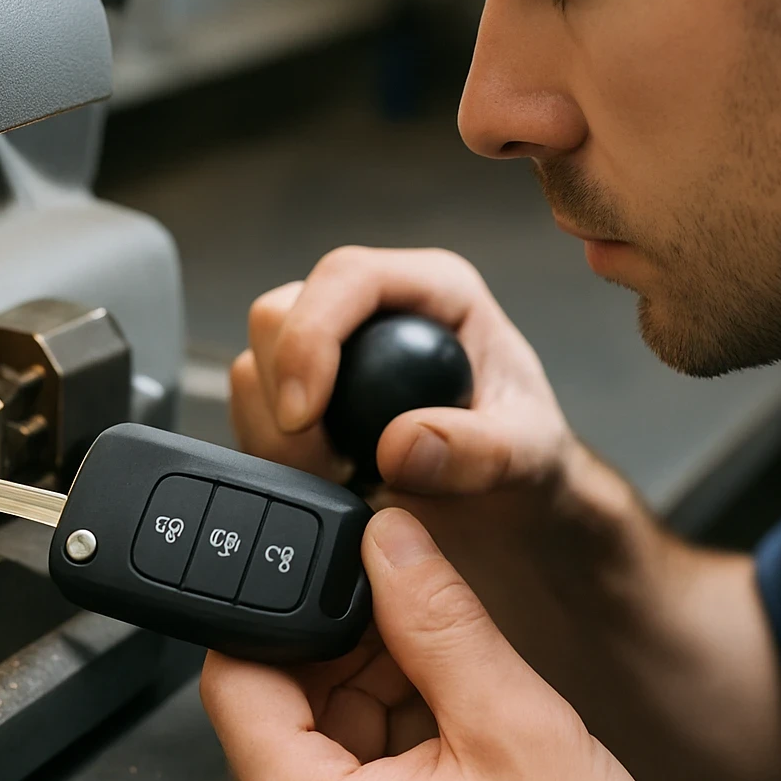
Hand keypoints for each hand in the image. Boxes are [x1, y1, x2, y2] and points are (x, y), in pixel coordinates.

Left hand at [201, 510, 672, 780]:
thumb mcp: (519, 732)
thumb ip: (442, 623)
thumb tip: (391, 542)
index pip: (234, 673)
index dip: (290, 609)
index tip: (351, 581)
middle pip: (278, 703)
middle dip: (353, 651)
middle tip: (431, 643)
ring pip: (316, 738)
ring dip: (380, 696)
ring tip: (462, 709)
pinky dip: (393, 747)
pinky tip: (456, 749)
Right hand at [231, 247, 642, 653]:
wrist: (511, 502)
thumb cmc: (527, 455)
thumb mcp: (528, 454)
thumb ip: (478, 450)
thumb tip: (400, 445)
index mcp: (432, 289)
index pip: (345, 278)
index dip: (310, 338)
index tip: (304, 416)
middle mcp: (372, 309)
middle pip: (278, 315)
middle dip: (285, 396)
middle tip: (335, 465)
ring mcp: (331, 351)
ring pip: (253, 368)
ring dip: (278, 436)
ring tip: (344, 479)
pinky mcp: (302, 394)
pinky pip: (253, 416)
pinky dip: (276, 458)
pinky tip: (329, 483)